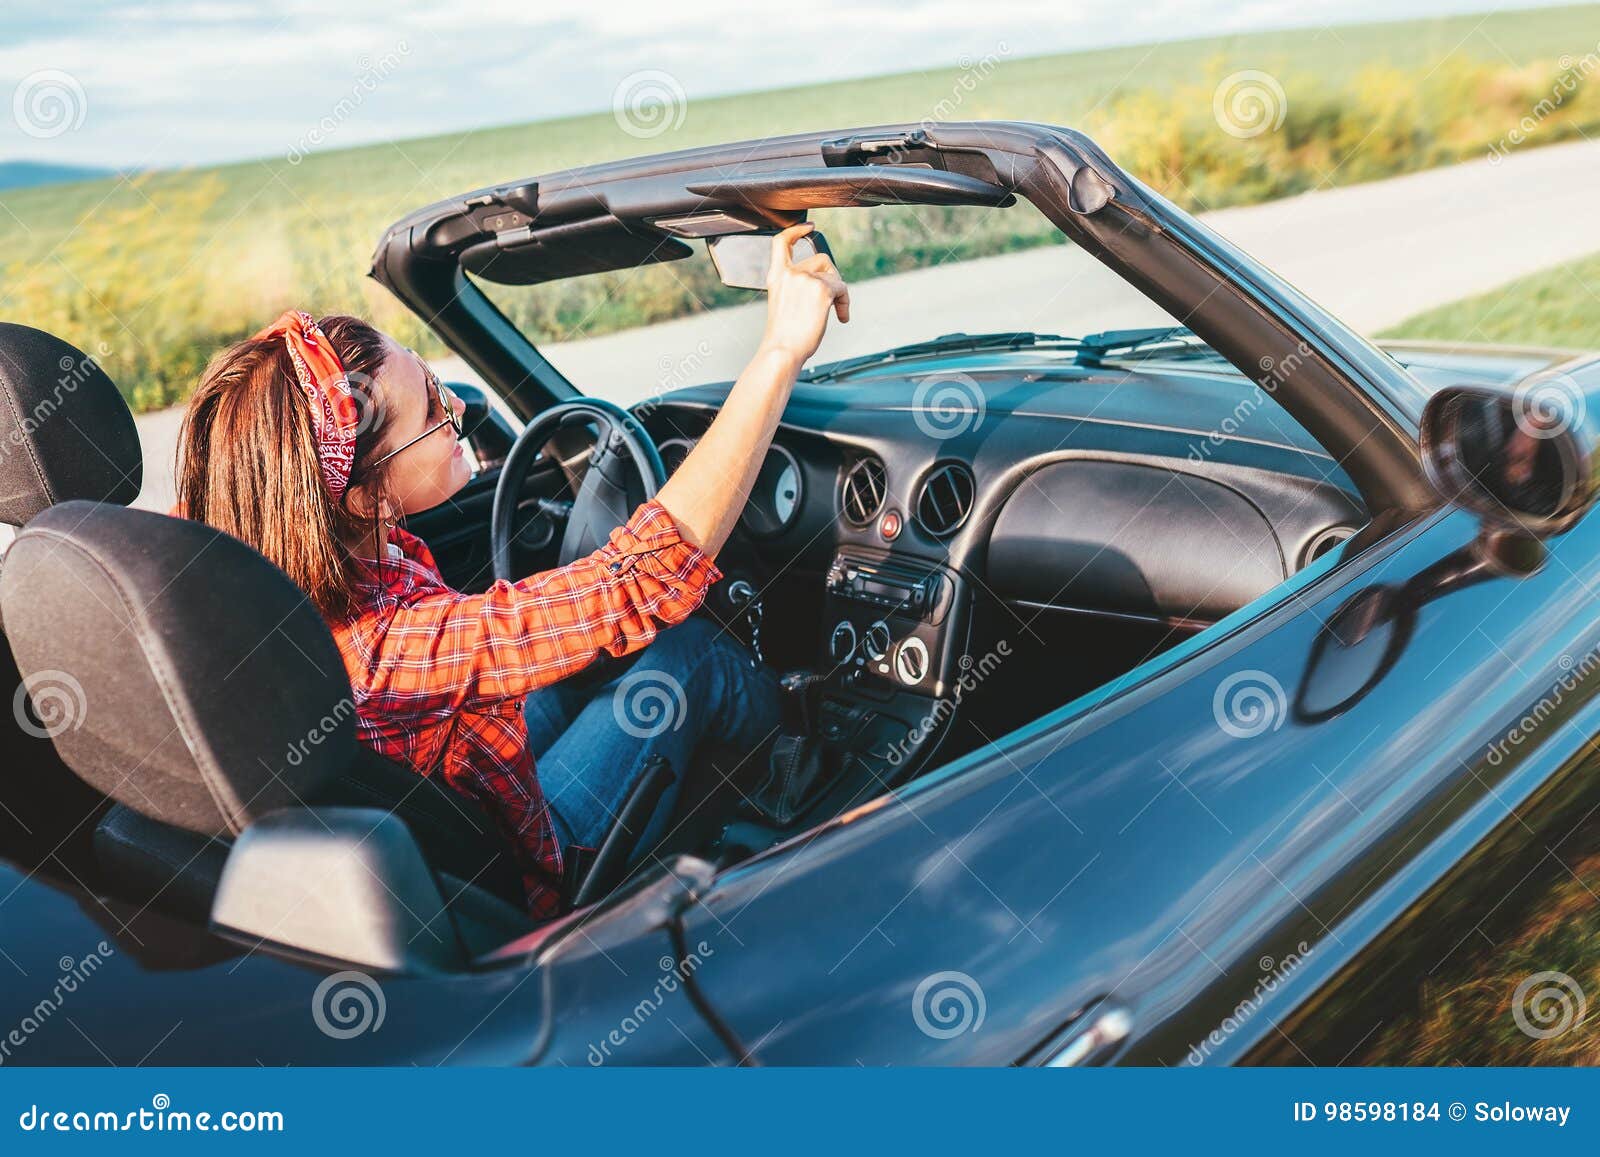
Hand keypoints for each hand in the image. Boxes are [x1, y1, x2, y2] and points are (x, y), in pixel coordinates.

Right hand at [759, 223, 849, 364]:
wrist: (783, 350)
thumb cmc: (784, 335)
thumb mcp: (784, 303)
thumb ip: (797, 287)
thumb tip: (826, 281)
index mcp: (776, 276)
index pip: (782, 242)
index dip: (797, 230)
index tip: (810, 227)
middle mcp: (790, 273)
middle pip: (821, 260)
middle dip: (832, 277)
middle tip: (833, 300)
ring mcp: (805, 279)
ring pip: (834, 275)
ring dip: (839, 292)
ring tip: (836, 312)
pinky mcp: (821, 289)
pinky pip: (842, 288)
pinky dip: (845, 302)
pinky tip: (841, 317)